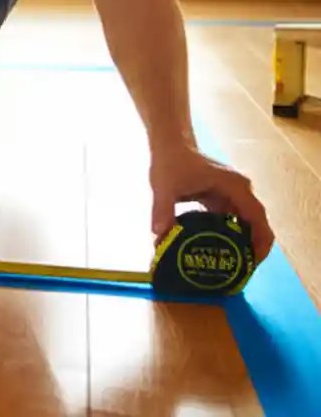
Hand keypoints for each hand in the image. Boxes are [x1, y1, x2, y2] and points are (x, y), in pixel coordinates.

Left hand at [149, 145, 274, 262]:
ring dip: (241, 245)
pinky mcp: (223, 200)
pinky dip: (228, 237)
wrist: (170, 145)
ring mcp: (233, 195)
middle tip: (239, 273)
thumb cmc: (170, 162)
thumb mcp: (163, 186)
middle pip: (257, 224)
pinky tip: (217, 252)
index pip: (257, 217)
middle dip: (252, 248)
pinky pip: (232, 222)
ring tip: (230, 268)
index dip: (259, 241)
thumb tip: (159, 236)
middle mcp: (240, 191)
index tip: (252, 262)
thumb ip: (162, 210)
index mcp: (234, 187)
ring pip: (246, 225)